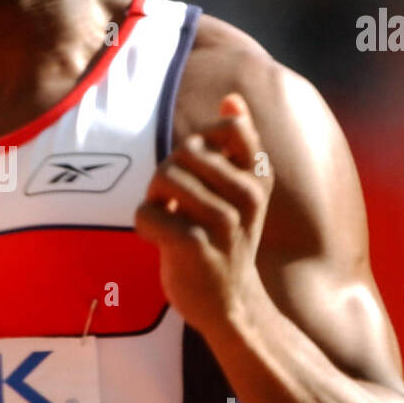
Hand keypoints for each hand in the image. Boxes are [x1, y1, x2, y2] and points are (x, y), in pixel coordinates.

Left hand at [135, 93, 272, 335]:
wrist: (229, 304)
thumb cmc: (228, 241)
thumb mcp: (244, 192)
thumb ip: (239, 145)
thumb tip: (232, 98)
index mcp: (258, 178)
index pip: (231, 129)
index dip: (201, 143)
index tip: (199, 173)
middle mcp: (247, 197)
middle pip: (185, 149)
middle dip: (169, 172)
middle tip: (173, 200)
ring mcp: (223, 222)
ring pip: (164, 177)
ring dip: (154, 199)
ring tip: (168, 219)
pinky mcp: (194, 245)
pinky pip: (147, 213)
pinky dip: (145, 224)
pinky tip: (160, 241)